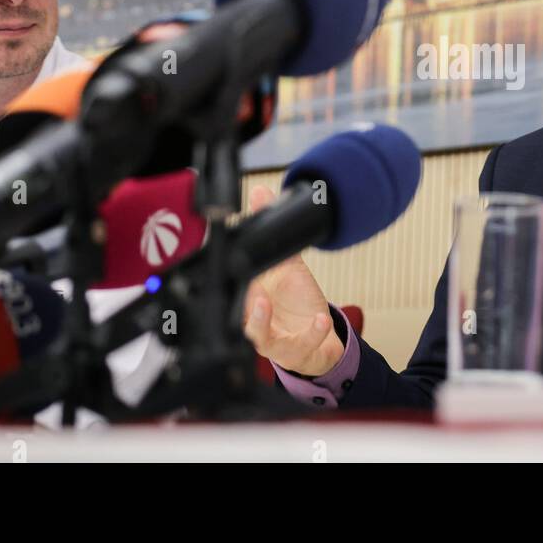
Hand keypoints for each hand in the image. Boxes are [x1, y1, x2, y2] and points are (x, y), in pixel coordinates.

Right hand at [241, 184, 344, 376]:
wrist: (318, 337)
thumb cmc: (294, 303)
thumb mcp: (286, 264)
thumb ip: (274, 233)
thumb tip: (260, 193)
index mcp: (248, 298)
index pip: (229, 285)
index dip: (222, 275)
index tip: (222, 260)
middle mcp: (254, 320)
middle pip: (235, 313)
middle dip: (235, 301)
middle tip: (237, 284)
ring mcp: (273, 338)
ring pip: (257, 336)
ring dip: (259, 321)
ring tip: (263, 302)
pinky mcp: (294, 349)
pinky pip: (299, 344)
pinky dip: (311, 332)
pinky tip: (320, 319)